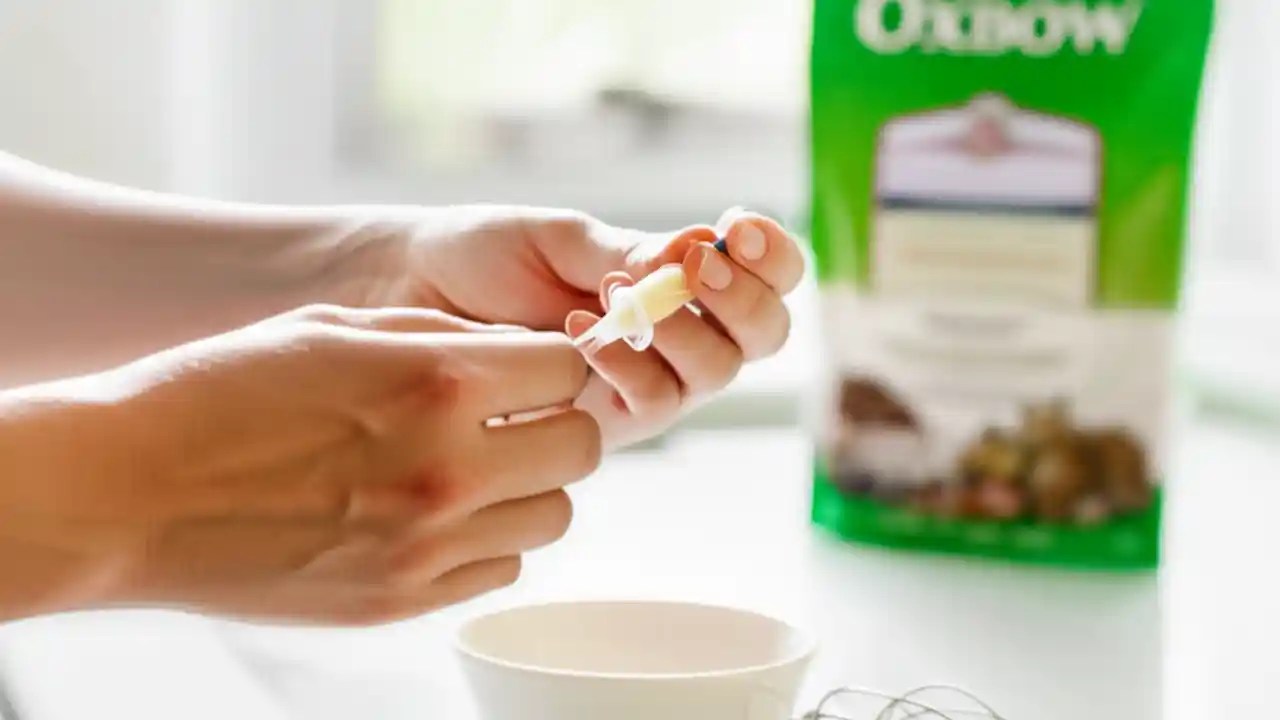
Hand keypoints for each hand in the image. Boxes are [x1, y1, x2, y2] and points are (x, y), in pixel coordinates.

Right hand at [0, 305, 597, 624]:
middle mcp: (452, 468)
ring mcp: (430, 545)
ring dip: (526, 486)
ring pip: (552, 516)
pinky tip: (437, 516)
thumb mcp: (337, 329)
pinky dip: (487, 540)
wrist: (133, 491)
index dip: (552, 364)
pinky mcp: (402, 599)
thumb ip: (442, 339)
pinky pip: (500, 568)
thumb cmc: (224, 392)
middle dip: (551, 423)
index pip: (569, 369)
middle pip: (580, 448)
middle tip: (509, 418)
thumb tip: (516, 352)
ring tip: (471, 470)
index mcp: (439, 383)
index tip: (526, 369)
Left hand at [368, 206, 805, 447]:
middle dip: (743, 299)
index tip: (739, 226)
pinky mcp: (601, 422)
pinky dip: (626, 363)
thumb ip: (633, 253)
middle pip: (761, 335)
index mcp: (677, 282)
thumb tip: (704, 249)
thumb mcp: (564, 240)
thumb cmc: (485, 255)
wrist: (409, 290)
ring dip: (682, 328)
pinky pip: (651, 403)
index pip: (766, 279)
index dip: (774, 258)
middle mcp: (675, 338)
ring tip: (618, 292)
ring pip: (715, 372)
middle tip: (696, 267)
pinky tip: (578, 331)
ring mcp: (644, 383)